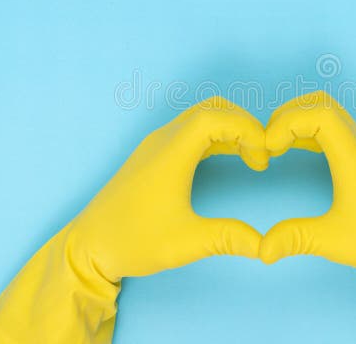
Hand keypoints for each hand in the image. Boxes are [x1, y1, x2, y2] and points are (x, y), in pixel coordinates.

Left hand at [0, 97, 268, 343]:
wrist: (88, 246)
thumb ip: (227, 238)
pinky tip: (230, 158)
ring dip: (230, 128)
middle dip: (244, 124)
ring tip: (252, 158)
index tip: (266, 155)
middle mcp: (163, 140)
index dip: (248, 129)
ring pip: (201, 117)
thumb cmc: (131, 241)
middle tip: (263, 154)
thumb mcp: (184, 243)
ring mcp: (157, 144)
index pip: (216, 117)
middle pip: (211, 108)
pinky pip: (191, 130)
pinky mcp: (154, 154)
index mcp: (170, 153)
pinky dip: (216, 136)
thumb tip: (264, 245)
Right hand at [259, 91, 355, 342]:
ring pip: (329, 115)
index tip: (269, 150)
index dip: (287, 123)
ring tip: (276, 147)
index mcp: (355, 158)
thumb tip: (262, 249)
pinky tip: (295, 153)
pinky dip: (309, 134)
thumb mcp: (338, 243)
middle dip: (287, 115)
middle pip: (322, 104)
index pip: (320, 114)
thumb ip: (297, 239)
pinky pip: (334, 132)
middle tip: (268, 143)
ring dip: (299, 121)